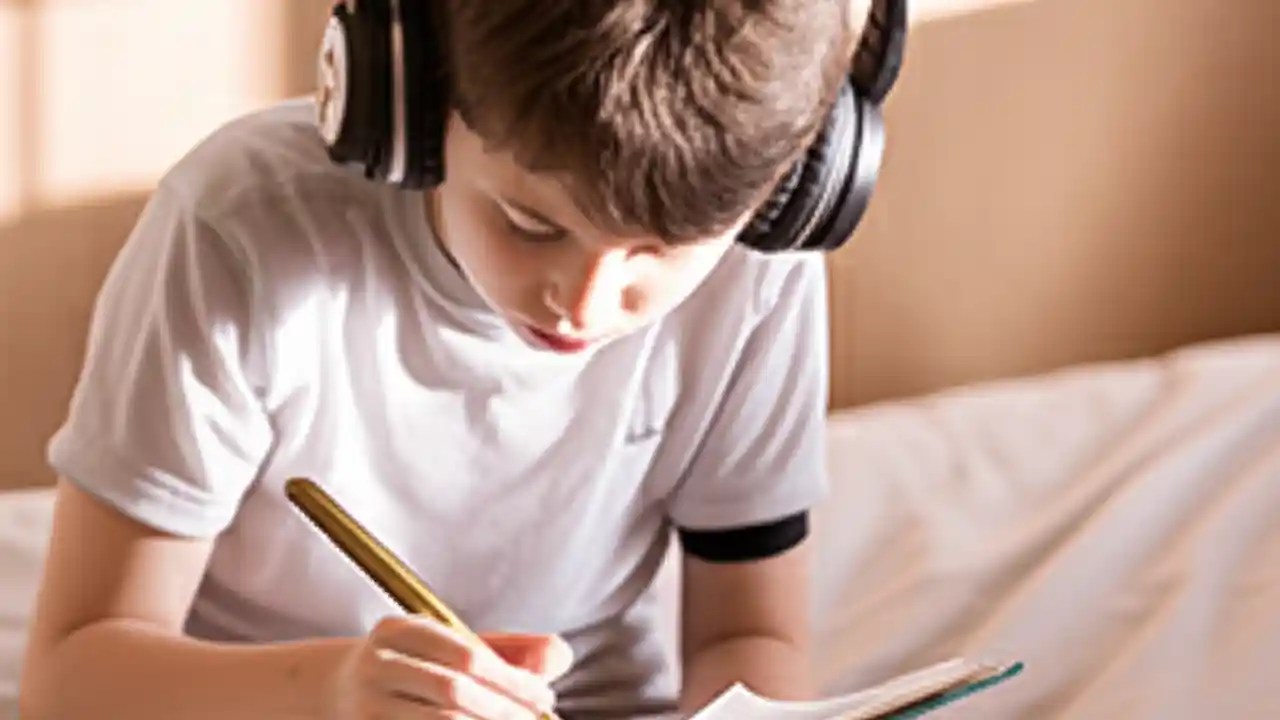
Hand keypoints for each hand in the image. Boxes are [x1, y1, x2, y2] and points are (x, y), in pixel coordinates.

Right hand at [321, 615, 572, 718]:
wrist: (334, 694)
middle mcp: (376, 664)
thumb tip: (559, 654)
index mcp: (400, 630)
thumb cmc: (413, 670)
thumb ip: (507, 649)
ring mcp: (365, 706)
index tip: (544, 698)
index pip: (466, 655)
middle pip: (453, 691)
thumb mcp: (451, 646)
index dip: (513, 680)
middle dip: (505, 710)